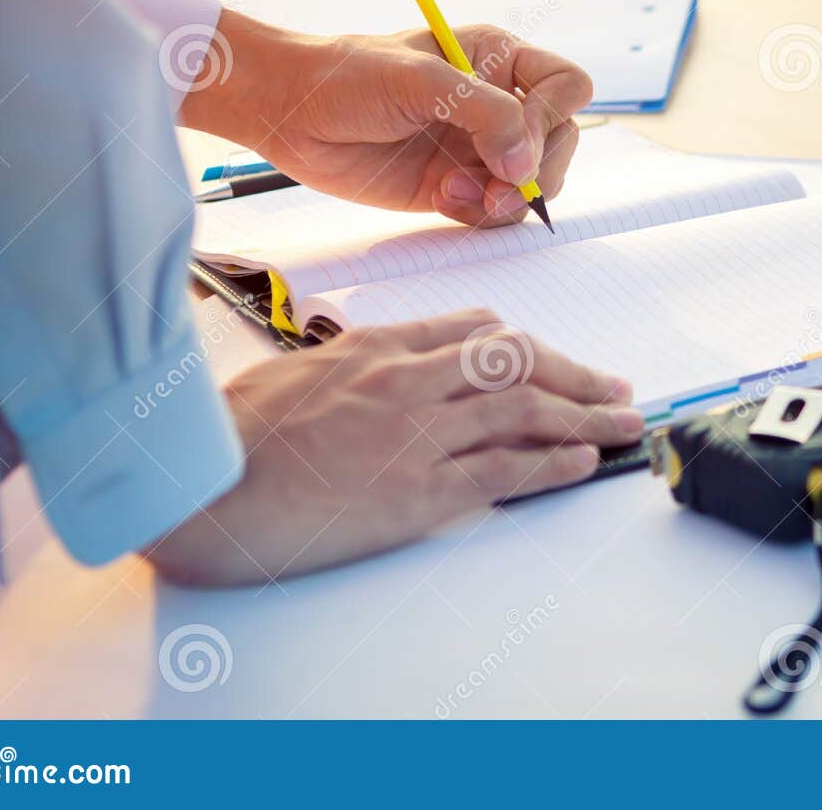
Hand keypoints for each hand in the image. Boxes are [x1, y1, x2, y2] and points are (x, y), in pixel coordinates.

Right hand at [144, 309, 640, 585]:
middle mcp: (405, 379)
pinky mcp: (414, 492)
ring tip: (624, 421)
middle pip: (515, 360)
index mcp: (374, 348)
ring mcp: (414, 432)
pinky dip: (551, 462)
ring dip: (585, 414)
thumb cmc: (226, 436)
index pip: (471, 330)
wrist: (196, 486)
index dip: (526, 344)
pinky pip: (502, 469)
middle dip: (574, 372)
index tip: (553, 358)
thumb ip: (342, 368)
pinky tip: (583, 462)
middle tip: (613, 386)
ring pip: (524, 408)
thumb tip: (365, 370)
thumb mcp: (288, 375)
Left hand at [178, 10, 591, 225]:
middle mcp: (496, 105)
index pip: (566, 87)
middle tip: (497, 185)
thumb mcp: (419, 81)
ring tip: (456, 191)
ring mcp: (478, 148)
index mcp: (497, 61)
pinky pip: (496, 212)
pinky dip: (478, 215)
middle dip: (536, 170)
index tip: (516, 139)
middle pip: (561, 141)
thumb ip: (484, 115)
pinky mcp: (455, 186)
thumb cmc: (347, 77)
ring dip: (505, 197)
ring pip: (533, 183)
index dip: (554, 116)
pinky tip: (441, 199)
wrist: (289, 115)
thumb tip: (525, 166)